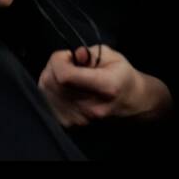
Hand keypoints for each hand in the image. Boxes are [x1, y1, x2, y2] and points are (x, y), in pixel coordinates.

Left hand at [38, 45, 173, 126]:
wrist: (133, 103)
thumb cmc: (122, 77)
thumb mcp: (112, 57)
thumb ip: (91, 53)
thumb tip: (75, 54)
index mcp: (106, 88)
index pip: (65, 76)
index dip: (59, 60)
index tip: (68, 55)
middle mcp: (91, 107)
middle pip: (52, 82)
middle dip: (54, 66)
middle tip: (68, 63)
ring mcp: (80, 119)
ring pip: (45, 90)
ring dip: (51, 77)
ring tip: (67, 74)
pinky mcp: (71, 124)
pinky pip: (46, 100)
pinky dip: (50, 89)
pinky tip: (64, 86)